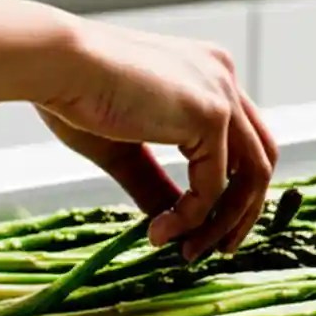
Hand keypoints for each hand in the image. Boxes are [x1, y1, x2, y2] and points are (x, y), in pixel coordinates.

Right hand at [39, 20, 277, 260]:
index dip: (232, 186)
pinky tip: (159, 232)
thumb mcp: (124, 147)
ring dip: (223, 222)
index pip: (243, 138)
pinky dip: (192, 216)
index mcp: (206, 72)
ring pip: (252, 175)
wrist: (54, 63)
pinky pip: (214, 185)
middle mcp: (223, 77)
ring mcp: (222, 94)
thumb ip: (154, 181)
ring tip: (188, 252)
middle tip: (217, 249)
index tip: (204, 224)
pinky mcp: (211, 114)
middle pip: (260, 156)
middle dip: (243, 210)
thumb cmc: (73, 92)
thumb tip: (172, 223)